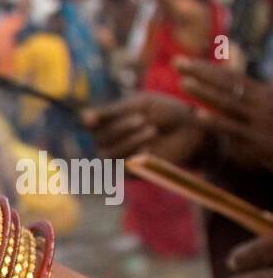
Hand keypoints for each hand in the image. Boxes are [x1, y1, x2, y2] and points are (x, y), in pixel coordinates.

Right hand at [80, 92, 203, 162]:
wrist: (192, 130)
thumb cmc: (167, 112)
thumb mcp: (140, 105)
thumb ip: (113, 112)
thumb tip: (83, 118)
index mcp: (109, 120)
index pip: (89, 121)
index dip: (88, 120)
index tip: (91, 118)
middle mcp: (108, 139)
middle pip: (98, 138)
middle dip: (119, 128)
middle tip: (142, 119)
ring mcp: (117, 157)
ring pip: (107, 153)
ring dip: (128, 140)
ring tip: (151, 130)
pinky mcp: (129, 172)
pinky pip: (121, 166)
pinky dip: (134, 154)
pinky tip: (149, 147)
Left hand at [177, 59, 272, 169]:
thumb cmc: (272, 125)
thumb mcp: (262, 99)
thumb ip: (242, 77)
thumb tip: (230, 46)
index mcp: (263, 93)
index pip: (229, 77)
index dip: (204, 69)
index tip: (180, 62)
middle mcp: (262, 104)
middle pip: (226, 85)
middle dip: (200, 73)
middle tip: (176, 62)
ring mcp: (259, 122)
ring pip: (228, 104)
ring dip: (205, 93)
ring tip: (183, 82)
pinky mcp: (257, 142)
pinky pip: (233, 130)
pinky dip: (216, 122)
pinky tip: (199, 115)